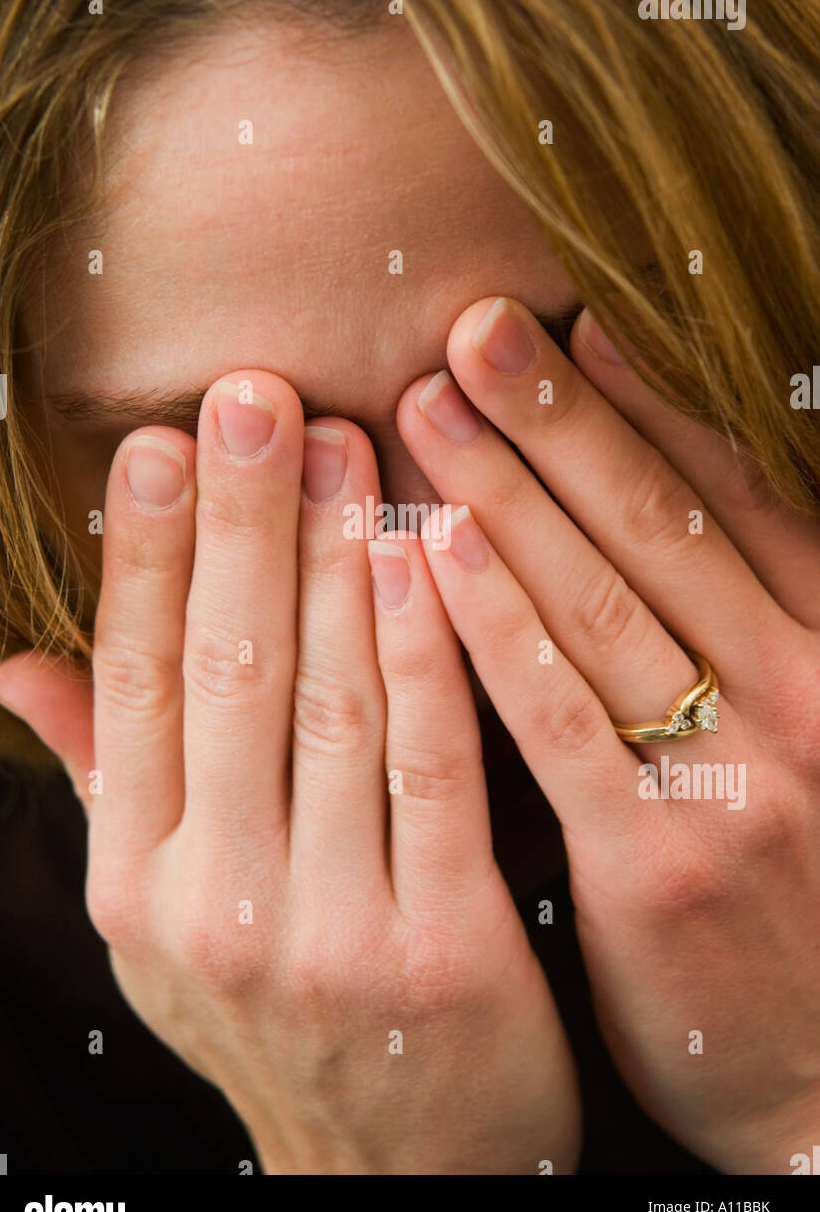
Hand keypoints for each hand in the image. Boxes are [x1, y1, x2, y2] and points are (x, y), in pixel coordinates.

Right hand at [0, 367, 580, 1174]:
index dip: (142, 557)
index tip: (159, 441)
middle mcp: (212, 903)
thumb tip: (15, 662)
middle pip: (224, 673)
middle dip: (237, 522)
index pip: (131, 686)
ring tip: (343, 439)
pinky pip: (434, 768)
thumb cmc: (286, 1017)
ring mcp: (327, 929)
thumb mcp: (167, 922)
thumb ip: (107, 784)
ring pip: (329, 703)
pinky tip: (428, 553)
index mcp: (136, 883)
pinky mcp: (444, 948)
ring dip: (334, 559)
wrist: (397, 1178)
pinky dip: (429, 652)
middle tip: (252, 393)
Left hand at [397, 296, 819, 1173]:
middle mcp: (801, 698)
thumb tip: (639, 530)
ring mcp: (734, 779)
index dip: (656, 405)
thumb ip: (742, 639)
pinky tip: (435, 551)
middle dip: (564, 417)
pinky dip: (498, 628)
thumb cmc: (796, 890)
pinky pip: (564, 723)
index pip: (740, 502)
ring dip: (512, 490)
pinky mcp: (654, 860)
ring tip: (429, 401)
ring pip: (606, 604)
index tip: (577, 321)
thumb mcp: (807, 746)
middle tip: (474, 326)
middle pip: (664, 529)